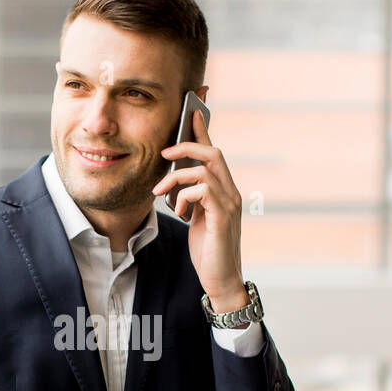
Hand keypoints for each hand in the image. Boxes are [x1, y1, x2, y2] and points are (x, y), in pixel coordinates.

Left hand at [152, 108, 248, 313]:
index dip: (204, 131)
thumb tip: (178, 183)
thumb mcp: (197, 218)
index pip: (214, 154)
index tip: (193, 110)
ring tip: (160, 192)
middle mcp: (230, 193)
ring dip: (177, 177)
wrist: (221, 280)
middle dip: (187, 147)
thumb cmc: (208, 250)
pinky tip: (179, 212)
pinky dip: (185, 197)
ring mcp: (229, 204)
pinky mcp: (222, 218)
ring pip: (205, 170)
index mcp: (224, 191)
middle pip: (213, 154)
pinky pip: (203, 191)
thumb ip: (193, 199)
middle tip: (164, 154)